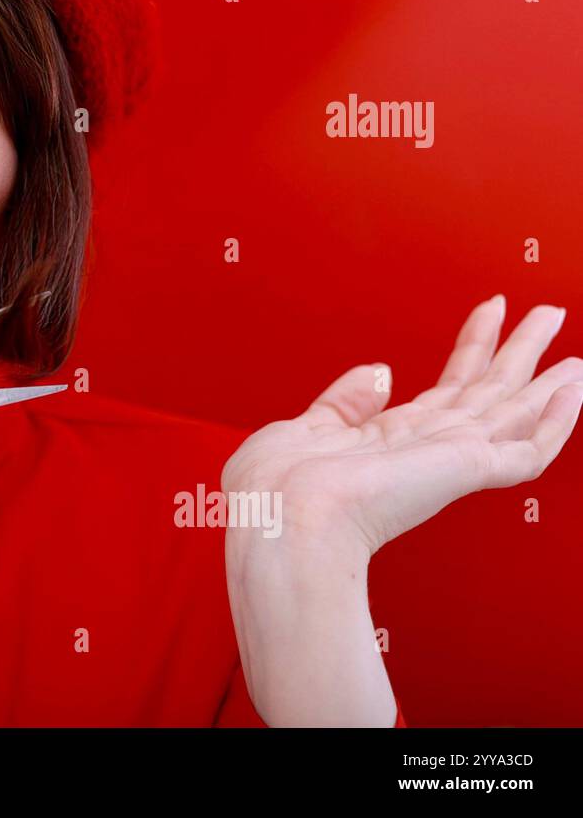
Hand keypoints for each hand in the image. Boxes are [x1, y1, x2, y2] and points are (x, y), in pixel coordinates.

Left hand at [223, 296, 582, 563]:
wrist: (281, 519)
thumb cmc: (275, 491)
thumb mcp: (306, 429)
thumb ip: (345, 402)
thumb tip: (380, 373)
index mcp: (388, 441)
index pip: (445, 388)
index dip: (472, 346)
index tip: (490, 309)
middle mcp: (424, 450)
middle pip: (488, 391)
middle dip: (519, 350)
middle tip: (551, 312)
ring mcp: (447, 460)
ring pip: (514, 414)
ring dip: (547, 380)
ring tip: (575, 351)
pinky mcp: (464, 470)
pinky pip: (526, 449)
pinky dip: (555, 423)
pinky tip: (573, 391)